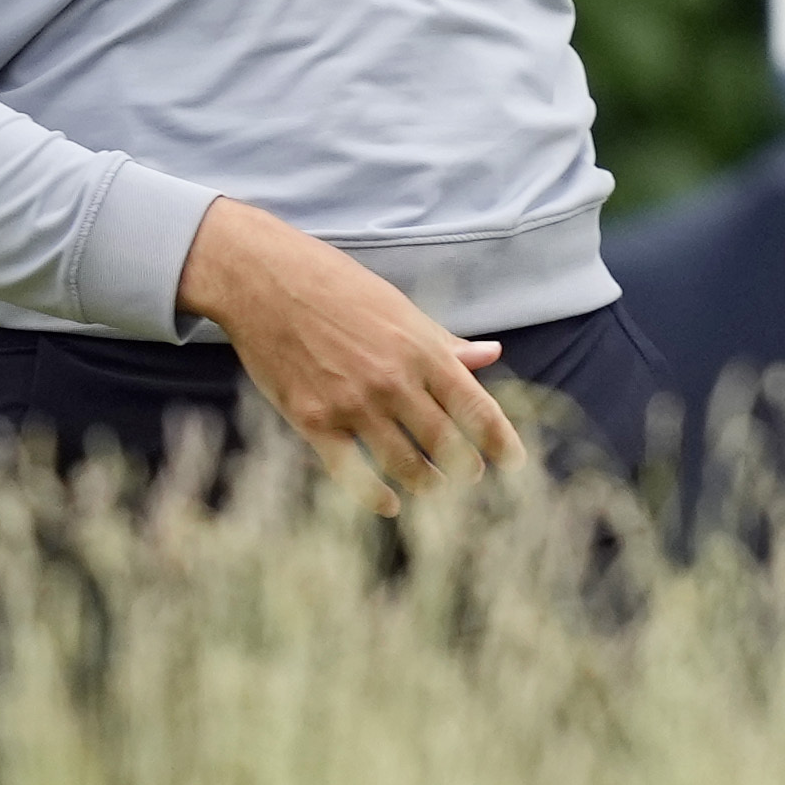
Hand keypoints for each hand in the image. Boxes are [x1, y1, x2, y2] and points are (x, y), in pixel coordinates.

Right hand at [176, 197, 524, 511]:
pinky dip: (376, 495)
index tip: (516, 461)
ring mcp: (353, 405)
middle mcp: (394, 382)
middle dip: (465, 467)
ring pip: (405, 464)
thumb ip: (445, 342)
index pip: (476, 407)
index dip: (501, 440)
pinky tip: (389, 502)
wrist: (268, 282)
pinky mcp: (313, 421)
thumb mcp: (402, 308)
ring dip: (427, 483)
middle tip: (472, 477)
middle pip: (446, 443)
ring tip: (435, 488)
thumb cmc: (339, 288)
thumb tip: (491, 355)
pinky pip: (352, 474)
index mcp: (422, 351)